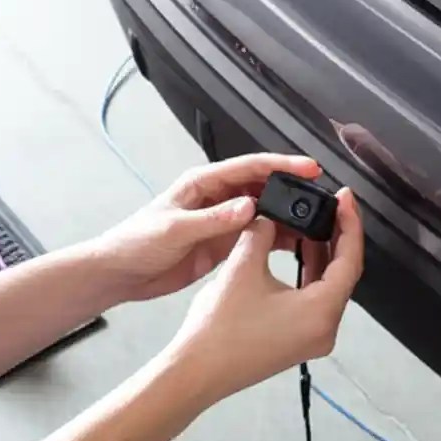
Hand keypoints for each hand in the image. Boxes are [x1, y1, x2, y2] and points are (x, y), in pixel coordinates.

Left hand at [87, 154, 320, 302]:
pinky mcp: (223, 242)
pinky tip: (295, 245)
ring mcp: (222, 220)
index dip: (282, 165)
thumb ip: (213, 219)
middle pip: (263, 186)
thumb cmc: (135, 243)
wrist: (119, 274)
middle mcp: (216, 197)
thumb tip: (249, 206)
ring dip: (288, 216)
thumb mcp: (174, 229)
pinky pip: (257, 235)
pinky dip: (276, 238)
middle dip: (293, 189)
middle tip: (321, 198)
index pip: (250, 167)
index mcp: (203, 183)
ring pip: (264, 211)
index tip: (309, 168)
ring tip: (315, 224)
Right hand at [165, 188, 363, 400]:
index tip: (346, 199)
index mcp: (322, 312)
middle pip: (344, 273)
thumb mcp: (243, 267)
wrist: (195, 372)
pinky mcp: (298, 341)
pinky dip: (310, 274)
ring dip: (322, 254)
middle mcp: (325, 329)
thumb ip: (264, 233)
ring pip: (329, 286)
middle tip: (333, 205)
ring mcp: (313, 338)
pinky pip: (314, 300)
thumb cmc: (219, 330)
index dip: (350, 224)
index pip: (350, 259)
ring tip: (314, 221)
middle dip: (338, 236)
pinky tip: (299, 252)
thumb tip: (270, 217)